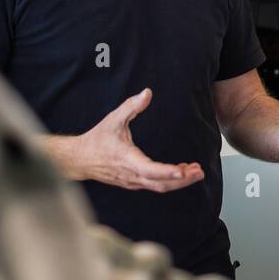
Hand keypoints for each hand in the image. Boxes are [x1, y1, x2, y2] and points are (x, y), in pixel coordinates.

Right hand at [71, 89, 204, 192]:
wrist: (79, 159)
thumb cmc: (97, 139)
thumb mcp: (113, 119)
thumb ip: (131, 106)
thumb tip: (147, 93)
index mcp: (127, 160)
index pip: (151, 170)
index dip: (168, 172)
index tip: (183, 170)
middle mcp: (131, 175)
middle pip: (161, 184)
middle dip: (182, 179)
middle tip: (199, 172)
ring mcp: (132, 182)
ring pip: (159, 187)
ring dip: (178, 181)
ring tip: (195, 172)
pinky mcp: (133, 183)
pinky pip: (154, 185)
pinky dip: (169, 181)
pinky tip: (180, 172)